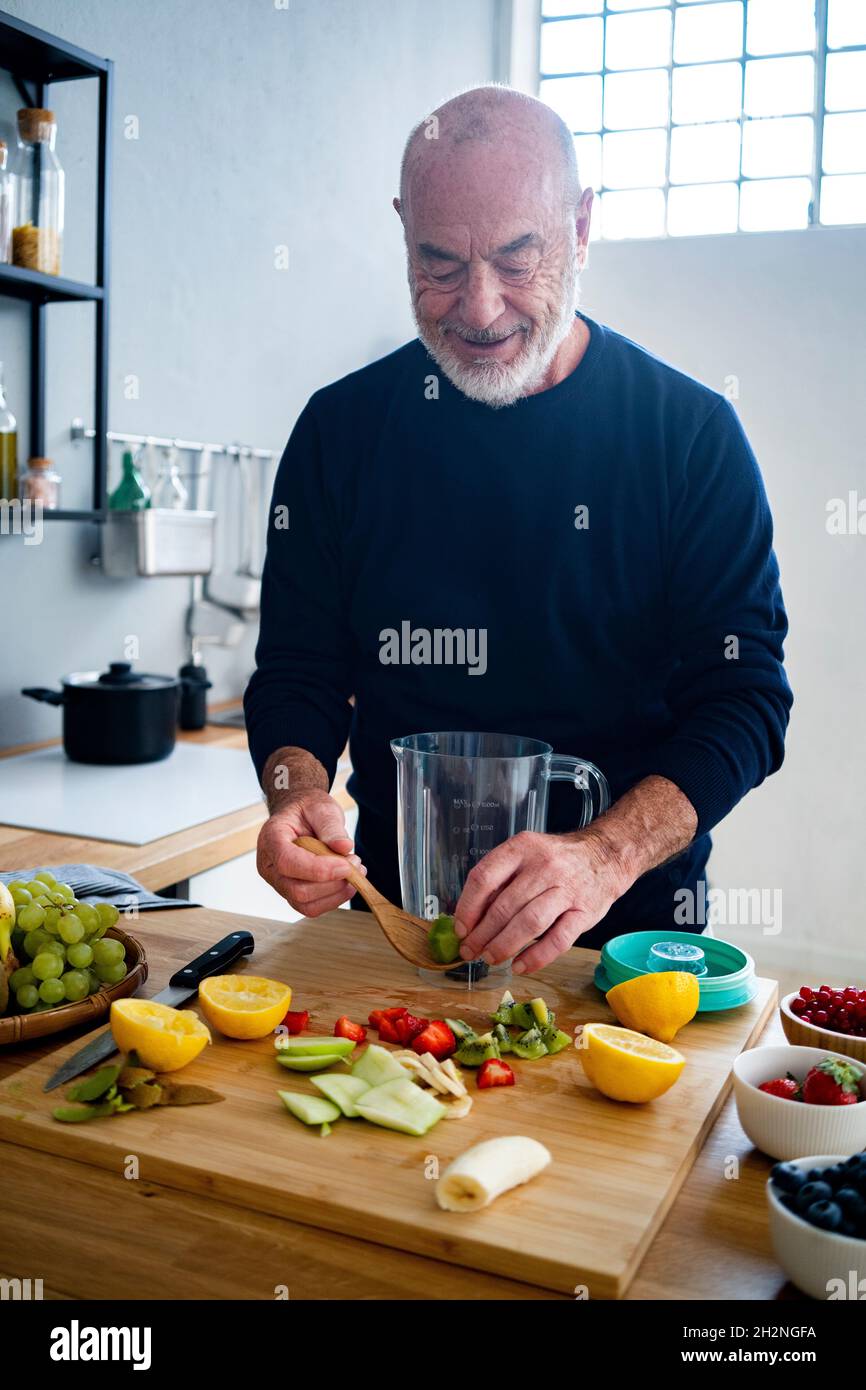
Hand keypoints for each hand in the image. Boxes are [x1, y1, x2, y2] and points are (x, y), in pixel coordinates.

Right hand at [256, 788, 364, 915]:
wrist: (300, 815)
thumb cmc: (306, 811)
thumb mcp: (321, 808)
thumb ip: (331, 827)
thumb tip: (344, 847)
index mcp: (271, 839)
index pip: (287, 862)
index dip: (318, 869)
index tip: (346, 865)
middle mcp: (269, 866)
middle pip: (297, 890)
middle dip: (332, 883)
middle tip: (355, 863)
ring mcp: (279, 883)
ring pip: (306, 904)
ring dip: (336, 893)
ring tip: (355, 871)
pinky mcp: (292, 893)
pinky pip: (312, 907)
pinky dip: (334, 898)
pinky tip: (346, 881)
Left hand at [453, 830, 629, 974]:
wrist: (604, 856)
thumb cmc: (556, 860)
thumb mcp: (524, 855)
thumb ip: (500, 880)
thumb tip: (469, 917)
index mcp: (522, 848)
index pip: (484, 878)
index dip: (467, 907)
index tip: (461, 928)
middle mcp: (543, 866)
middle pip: (504, 906)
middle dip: (481, 935)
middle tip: (470, 951)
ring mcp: (566, 890)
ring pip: (528, 924)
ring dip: (504, 946)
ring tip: (490, 958)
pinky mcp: (584, 913)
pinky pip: (557, 940)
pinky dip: (536, 957)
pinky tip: (519, 966)